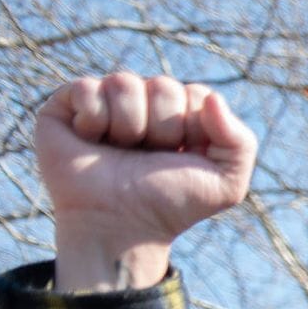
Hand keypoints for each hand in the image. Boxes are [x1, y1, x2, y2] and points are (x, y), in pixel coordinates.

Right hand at [35, 72, 256, 290]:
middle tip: (148, 156)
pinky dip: (93, 119)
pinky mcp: (67, 107)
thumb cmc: (171, 204)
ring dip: (128, 125)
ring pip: (124, 82)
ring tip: (121, 151)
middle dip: (162, 128)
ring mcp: (106, 103)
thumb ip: (240, 141)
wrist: (121, 226)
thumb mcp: (226, 183)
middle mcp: (145, 104)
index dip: (193, 127)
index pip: (197, 93)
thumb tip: (211, 98)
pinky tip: (91, 140)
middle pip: (163, 85)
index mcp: (182, 115)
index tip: (181, 156)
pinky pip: (85, 87)